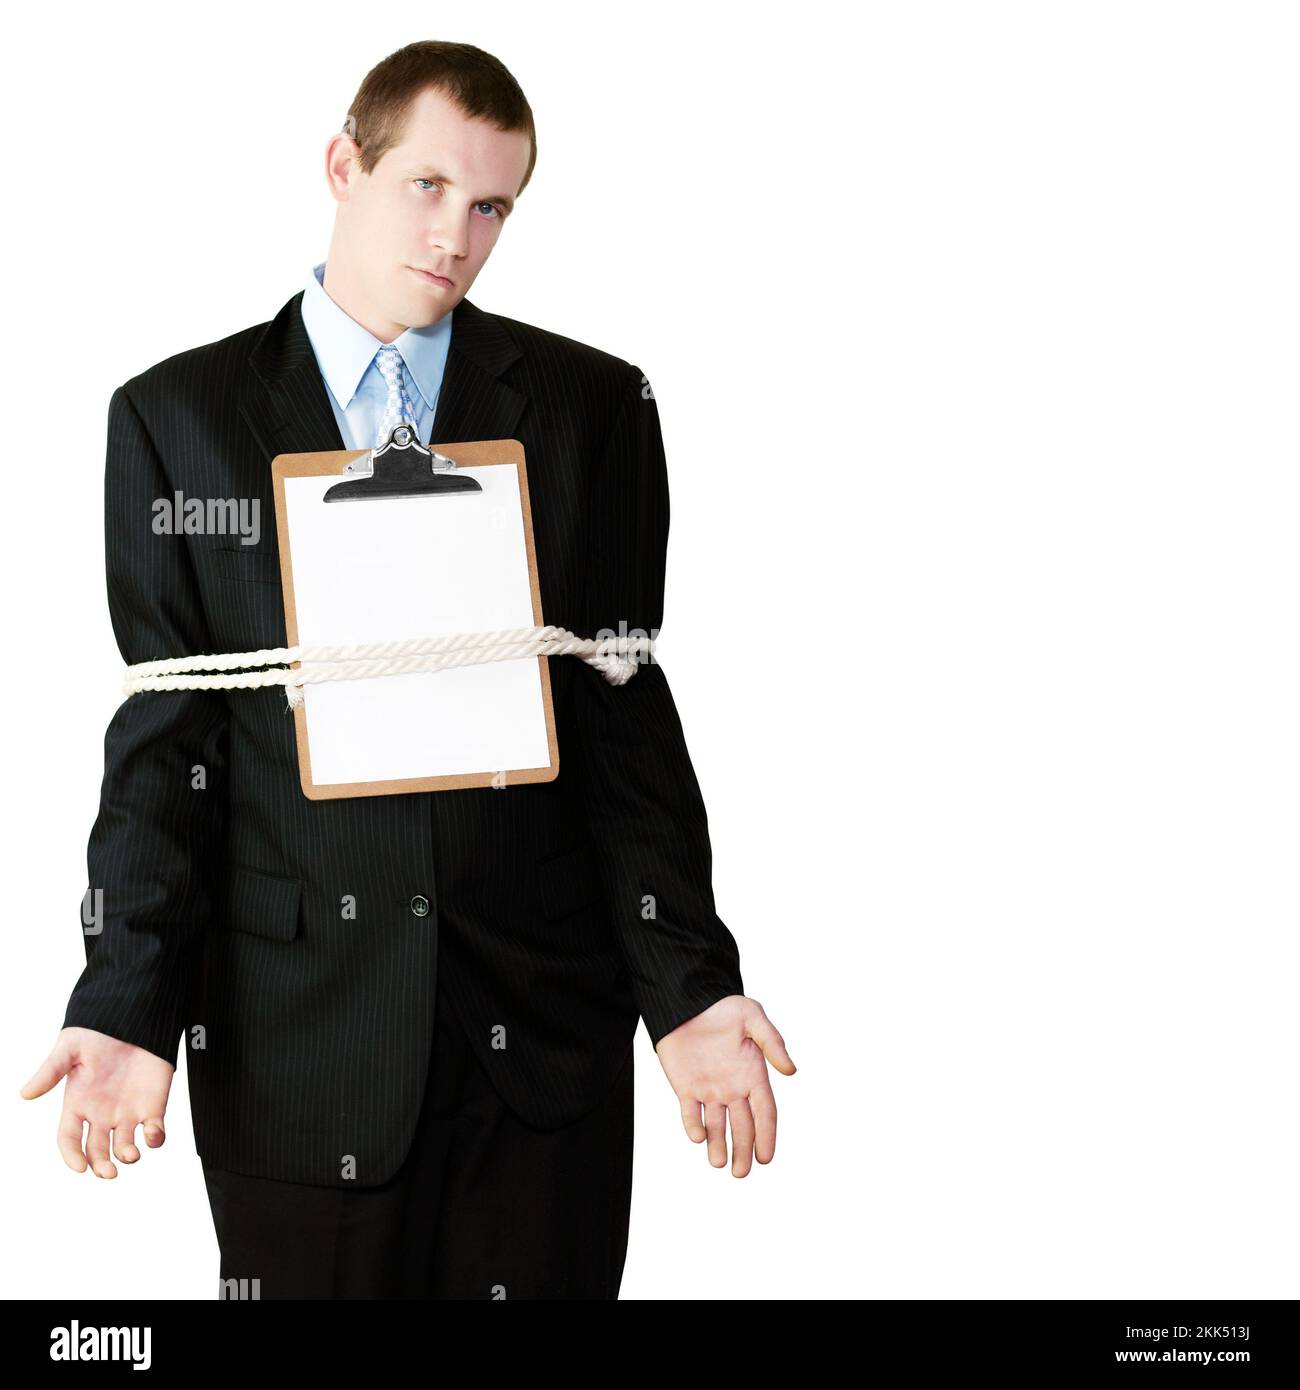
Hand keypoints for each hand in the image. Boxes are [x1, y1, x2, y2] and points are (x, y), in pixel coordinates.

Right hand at [20, 1028, 174, 1177]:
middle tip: (109, 1172)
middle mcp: (101, 1113)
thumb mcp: (70, 1049)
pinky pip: (154, 1130)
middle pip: (97, 1150)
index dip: (72, 1155)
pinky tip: (153, 1135)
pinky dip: (155, 1138)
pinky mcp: (153, 1105)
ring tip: (130, 1155)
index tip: (80, 1167)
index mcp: (78, 1104)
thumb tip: (25, 1094)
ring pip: (125, 1146)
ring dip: (128, 1155)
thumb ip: (50, 1071)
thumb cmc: (97, 1032)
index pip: (69, 1139)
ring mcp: (127, 1111)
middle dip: (101, 1165)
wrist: (133, 1017)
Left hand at [654, 996, 794, 1175]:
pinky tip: (697, 1136)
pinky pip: (689, 1112)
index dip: (766, 1136)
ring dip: (718, 1145)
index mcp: (753, 1074)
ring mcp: (709, 1089)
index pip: (764, 1112)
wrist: (688, 1001)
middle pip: (742, 1126)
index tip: (765, 1158)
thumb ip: (772, 1042)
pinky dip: (693, 1125)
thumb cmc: (724, 1007)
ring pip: (716, 1125)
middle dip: (743, 1150)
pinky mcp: (685, 1087)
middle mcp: (733, 1087)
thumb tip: (791, 1070)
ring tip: (718, 1163)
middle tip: (741, 1173)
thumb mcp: (752, 1017)